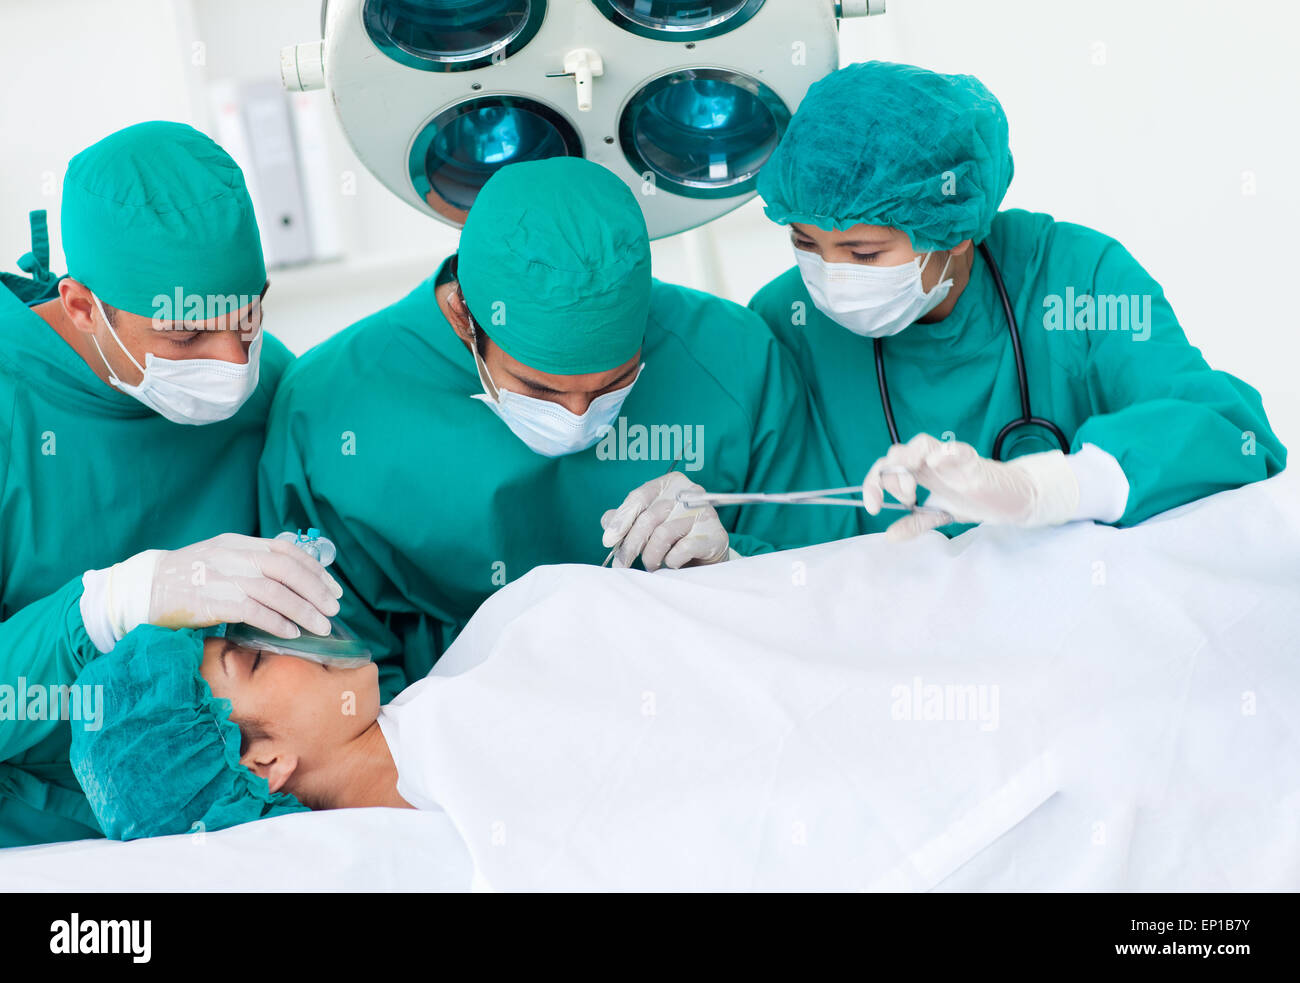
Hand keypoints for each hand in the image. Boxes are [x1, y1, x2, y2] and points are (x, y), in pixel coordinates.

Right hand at [101, 533, 343, 639]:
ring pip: (276, 592)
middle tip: (334, 609)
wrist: (143, 589)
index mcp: (238, 543)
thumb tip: (291, 579)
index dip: (315, 570)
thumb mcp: (221, 559)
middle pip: (287, 569)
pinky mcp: (213, 601)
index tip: (333, 589)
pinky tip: (291, 633)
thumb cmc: (186, 579)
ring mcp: (223, 577)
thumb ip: (251, 563)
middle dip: (316, 590)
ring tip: (321, 627)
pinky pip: (255, 612)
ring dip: (304, 611)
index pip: (287, 551)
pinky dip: (277, 623)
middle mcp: (234, 555)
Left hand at [601, 472, 730, 571]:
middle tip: (622, 564)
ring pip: (663, 534)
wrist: (707, 557)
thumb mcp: (648, 524)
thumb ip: (627, 518)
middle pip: (649, 518)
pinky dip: (671, 561)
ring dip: (651, 556)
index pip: (639, 497)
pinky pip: (682, 549)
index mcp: (670, 483)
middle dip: (631, 545)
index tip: (608, 541)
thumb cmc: (674, 537)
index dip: (621, 520)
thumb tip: (607, 522)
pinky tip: (671, 563)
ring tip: (651, 565)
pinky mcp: (715, 534)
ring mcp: (704, 512)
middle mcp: (689, 492)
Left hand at [861, 433, 1078, 540]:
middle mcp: (931, 462)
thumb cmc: (975, 501)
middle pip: (897, 453)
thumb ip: (916, 523)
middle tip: (904, 499)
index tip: (873, 507)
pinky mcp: (973, 462)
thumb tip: (889, 535)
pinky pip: (956, 450)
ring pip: (921, 444)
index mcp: (920, 473)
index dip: (873, 484)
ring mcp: (951, 460)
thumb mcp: (939, 515)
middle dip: (889, 476)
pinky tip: (936, 462)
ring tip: (913, 490)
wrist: (1012, 500)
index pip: (886, 468)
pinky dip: (943, 453)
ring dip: (908, 462)